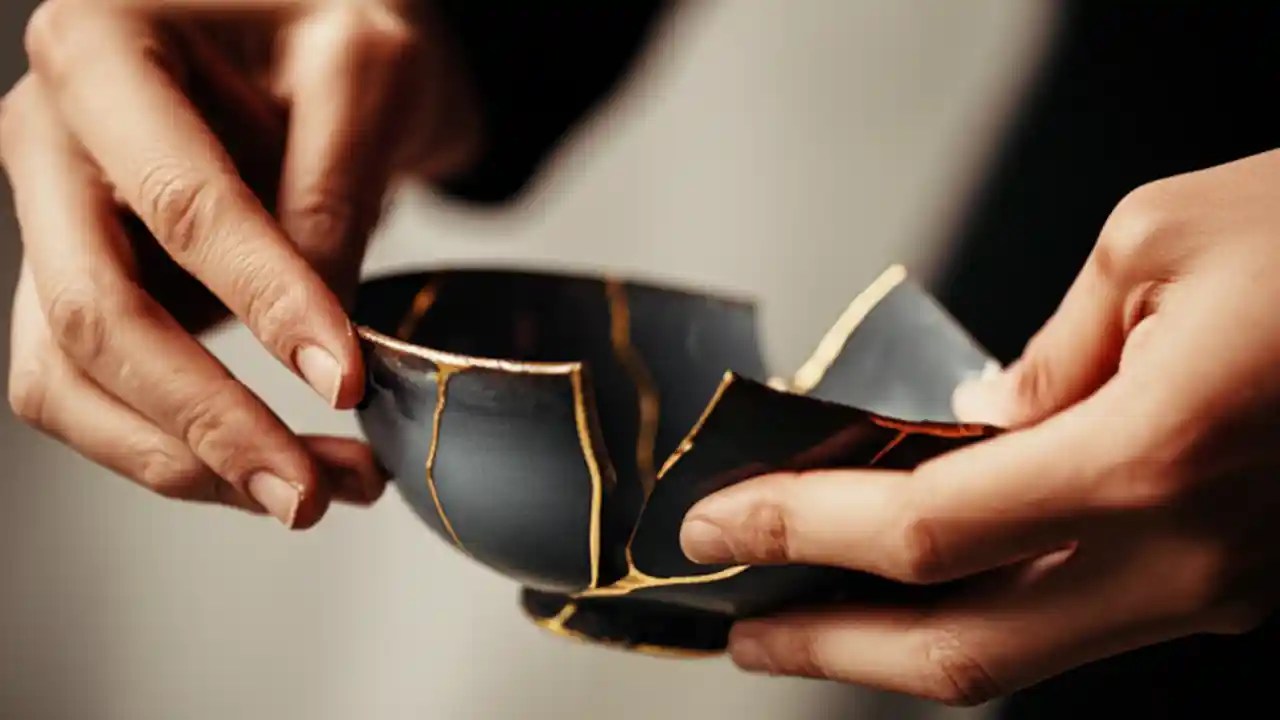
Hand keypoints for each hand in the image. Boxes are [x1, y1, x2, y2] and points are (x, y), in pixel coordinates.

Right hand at [2, 0, 480, 527]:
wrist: (315, 37)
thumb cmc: (335, 24)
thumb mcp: (368, 68)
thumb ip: (334, 192)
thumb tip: (316, 344)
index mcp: (100, 51)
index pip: (179, 203)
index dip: (266, 304)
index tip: (345, 382)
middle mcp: (52, 139)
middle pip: (95, 313)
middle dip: (208, 419)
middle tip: (313, 490)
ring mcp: (58, 220)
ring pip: (70, 378)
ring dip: (185, 459)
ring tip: (314, 494)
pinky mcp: (90, 283)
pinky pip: (96, 392)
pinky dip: (175, 447)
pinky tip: (268, 467)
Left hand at [677, 149, 1279, 703]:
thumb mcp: (1153, 244)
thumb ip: (1044, 357)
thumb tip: (987, 425)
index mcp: (1155, 455)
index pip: (924, 530)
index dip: (799, 533)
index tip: (715, 527)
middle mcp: (1189, 552)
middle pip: (964, 651)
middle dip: (831, 645)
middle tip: (738, 633)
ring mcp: (1222, 587)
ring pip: (1026, 652)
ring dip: (899, 640)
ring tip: (808, 615)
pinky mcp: (1239, 583)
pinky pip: (1085, 613)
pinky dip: (988, 605)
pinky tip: (927, 577)